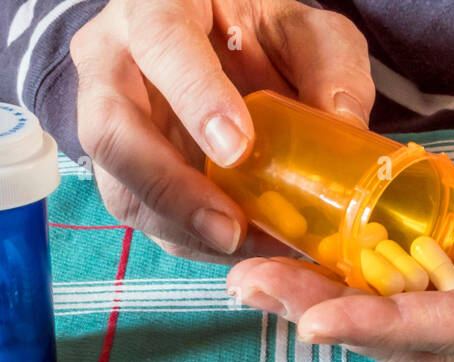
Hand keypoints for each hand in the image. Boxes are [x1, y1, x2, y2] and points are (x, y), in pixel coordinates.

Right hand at [71, 0, 372, 261]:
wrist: (220, 43)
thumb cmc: (254, 29)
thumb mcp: (303, 28)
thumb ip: (329, 63)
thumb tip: (344, 125)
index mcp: (155, 6)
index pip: (161, 45)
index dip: (195, 98)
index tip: (236, 149)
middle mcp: (113, 63)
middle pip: (112, 132)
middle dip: (172, 190)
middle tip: (231, 228)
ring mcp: (109, 123)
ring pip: (122, 188)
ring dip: (185, 229)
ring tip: (249, 246)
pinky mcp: (124, 174)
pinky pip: (147, 218)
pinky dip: (195, 242)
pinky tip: (243, 246)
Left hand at [227, 74, 453, 361]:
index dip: (392, 330)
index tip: (324, 319)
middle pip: (412, 330)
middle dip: (329, 310)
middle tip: (255, 282)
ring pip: (406, 305)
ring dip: (332, 289)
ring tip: (260, 266)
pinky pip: (423, 274)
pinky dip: (369, 267)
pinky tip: (317, 253)